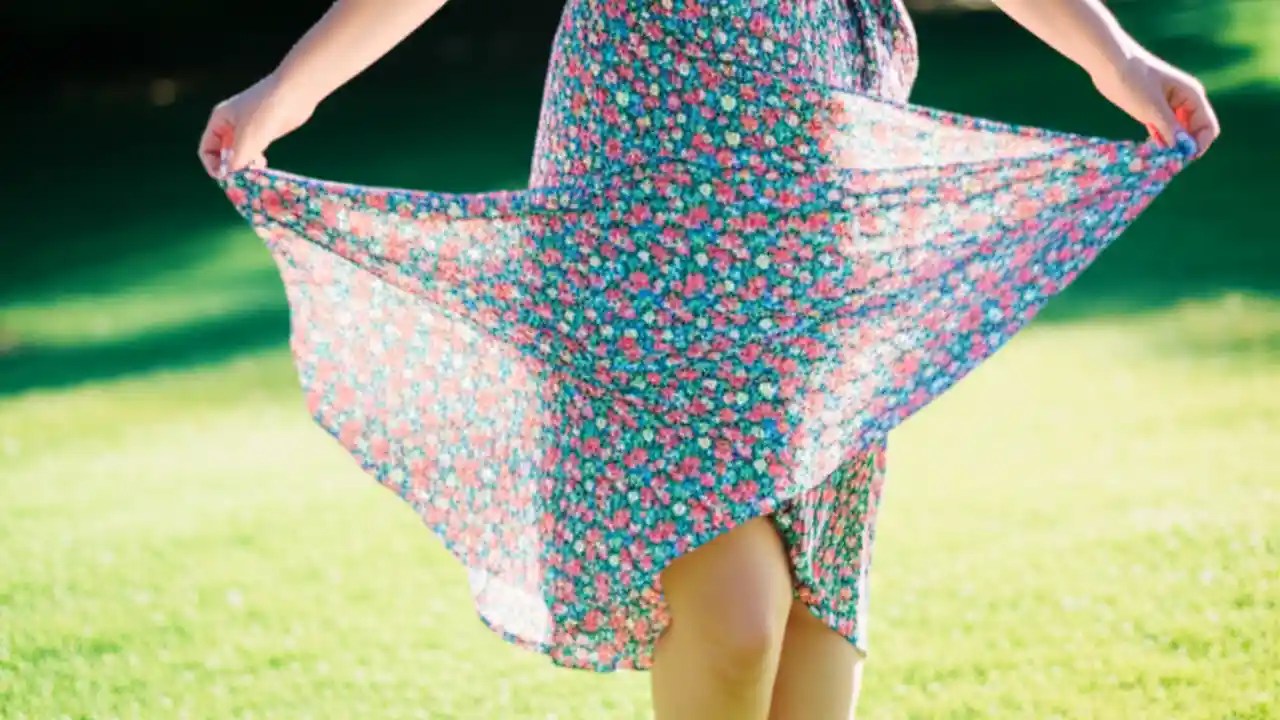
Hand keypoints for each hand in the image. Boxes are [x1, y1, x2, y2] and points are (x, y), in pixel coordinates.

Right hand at [198, 73, 316, 177]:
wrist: (295, 91)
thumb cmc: (267, 109)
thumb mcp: (249, 136)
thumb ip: (237, 157)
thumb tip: (229, 176)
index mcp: (220, 121)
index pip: (206, 150)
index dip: (213, 166)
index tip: (228, 178)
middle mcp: (231, 125)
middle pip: (223, 154)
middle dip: (231, 168)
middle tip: (244, 179)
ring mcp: (248, 128)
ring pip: (240, 154)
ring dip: (245, 166)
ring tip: (257, 171)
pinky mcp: (264, 132)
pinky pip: (254, 152)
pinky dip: (256, 162)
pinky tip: (264, 166)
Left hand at [1089, 49, 1219, 156]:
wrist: (1109, 61)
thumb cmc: (1132, 80)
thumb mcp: (1151, 107)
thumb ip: (1170, 128)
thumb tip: (1183, 150)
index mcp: (1192, 95)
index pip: (1208, 126)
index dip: (1199, 145)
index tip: (1181, 159)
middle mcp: (1185, 100)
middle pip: (1194, 131)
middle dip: (1184, 148)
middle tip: (1166, 163)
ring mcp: (1169, 104)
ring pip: (1177, 132)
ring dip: (1171, 146)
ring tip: (1157, 160)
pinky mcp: (1153, 108)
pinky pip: (1163, 129)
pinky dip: (1159, 140)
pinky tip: (1150, 152)